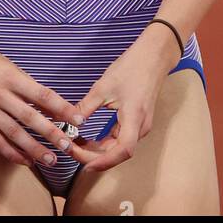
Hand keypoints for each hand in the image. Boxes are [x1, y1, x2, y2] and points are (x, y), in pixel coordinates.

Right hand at [0, 42, 85, 169]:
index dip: (62, 108)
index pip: (42, 95)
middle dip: (51, 133)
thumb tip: (57, 110)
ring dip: (34, 148)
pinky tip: (27, 161)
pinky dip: (13, 153)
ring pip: (14, 133)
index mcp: (12, 77)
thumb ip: (33, 89)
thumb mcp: (13, 69)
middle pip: (29, 117)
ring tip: (51, 159)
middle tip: (68, 146)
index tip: (79, 120)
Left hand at [64, 27, 175, 173]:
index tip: (84, 165)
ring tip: (77, 146)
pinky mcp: (138, 121)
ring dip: (99, 151)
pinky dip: (106, 143)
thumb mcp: (103, 85)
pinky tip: (90, 140)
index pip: (122, 151)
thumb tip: (70, 122)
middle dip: (95, 156)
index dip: (104, 161)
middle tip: (72, 151)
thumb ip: (86, 106)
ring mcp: (141, 125)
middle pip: (119, 153)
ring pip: (119, 147)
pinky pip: (121, 139)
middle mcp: (141, 127)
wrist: (153, 57)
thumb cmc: (131, 68)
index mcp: (134, 118)